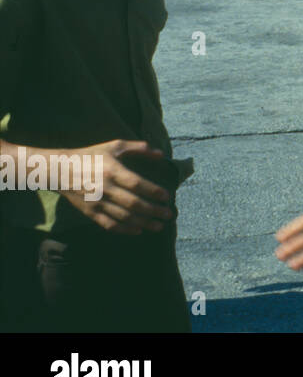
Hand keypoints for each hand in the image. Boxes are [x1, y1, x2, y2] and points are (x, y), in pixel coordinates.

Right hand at [54, 140, 174, 234]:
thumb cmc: (91, 156)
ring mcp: (96, 202)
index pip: (137, 184)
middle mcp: (105, 188)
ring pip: (124, 217)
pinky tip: (138, 230)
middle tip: (169, 215)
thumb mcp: (114, 146)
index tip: (167, 196)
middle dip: (154, 211)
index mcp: (112, 171)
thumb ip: (139, 148)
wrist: (59, 170)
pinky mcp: (89, 212)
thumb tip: (161, 155)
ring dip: (144, 223)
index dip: (154, 192)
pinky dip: (125, 230)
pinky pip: (109, 224)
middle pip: (134, 204)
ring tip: (159, 226)